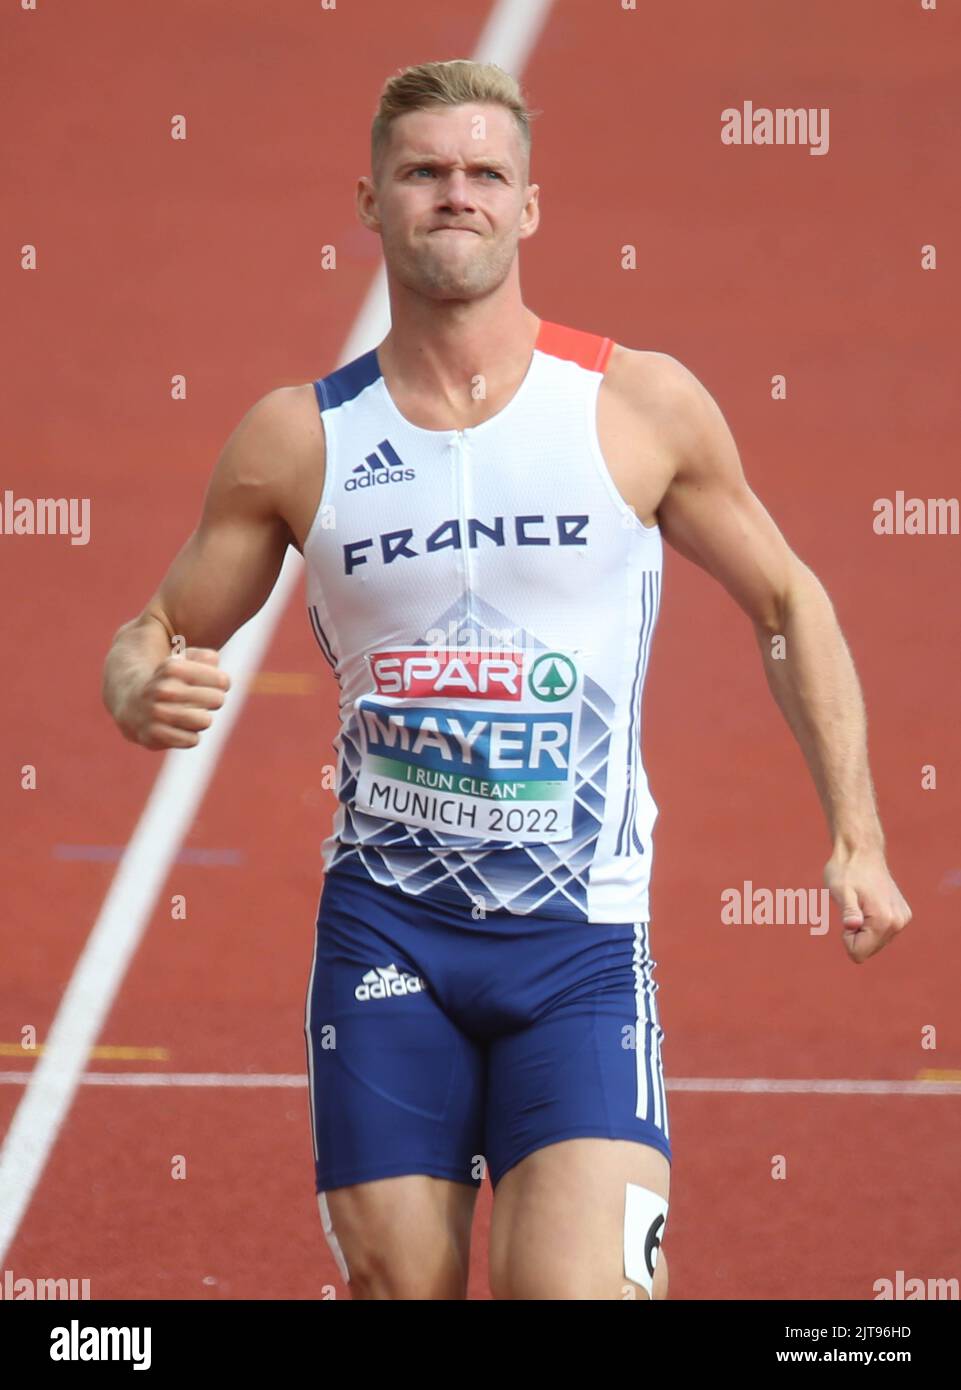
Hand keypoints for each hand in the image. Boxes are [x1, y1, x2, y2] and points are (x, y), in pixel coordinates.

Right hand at [120, 647, 230, 749]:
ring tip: (190, 713)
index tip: (211, 683)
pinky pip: (192, 740)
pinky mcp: (154, 735)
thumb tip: (217, 672)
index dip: (221, 683)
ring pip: (205, 721)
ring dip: (202, 719)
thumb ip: (206, 658)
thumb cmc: (170, 681)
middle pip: (217, 700)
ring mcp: (157, 713)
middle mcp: (163, 689)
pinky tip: (177, 728)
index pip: (222, 680)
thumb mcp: (185, 661)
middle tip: (200, 700)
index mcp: (173, 667)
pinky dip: (189, 736)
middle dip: (214, 700)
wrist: (132, 704)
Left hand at [824, 847, 911, 962]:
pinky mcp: (903, 915)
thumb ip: (848, 911)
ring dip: (864, 928)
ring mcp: (903, 919)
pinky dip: (872, 923)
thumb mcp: (841, 891)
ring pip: (875, 942)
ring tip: (861, 904)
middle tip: (853, 908)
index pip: (859, 953)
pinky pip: (882, 933)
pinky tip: (869, 904)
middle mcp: (898, 923)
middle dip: (856, 934)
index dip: (847, 937)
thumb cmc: (846, 871)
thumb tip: (853, 926)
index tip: (848, 916)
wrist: (862, 851)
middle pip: (868, 950)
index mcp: (884, 920)